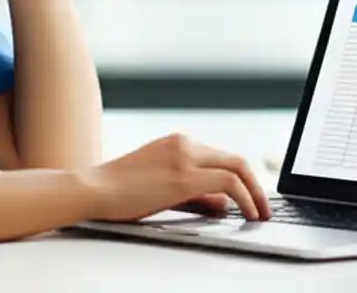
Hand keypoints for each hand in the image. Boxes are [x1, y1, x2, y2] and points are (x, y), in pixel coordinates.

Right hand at [81, 134, 272, 222]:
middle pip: (236, 159)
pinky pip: (227, 183)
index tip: (252, 196)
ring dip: (255, 192)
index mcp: (177, 143)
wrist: (92, 189)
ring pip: (237, 167)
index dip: (243, 177)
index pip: (221, 156)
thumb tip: (225, 204)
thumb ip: (196, 195)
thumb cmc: (119, 192)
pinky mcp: (183, 176)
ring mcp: (184, 157)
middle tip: (264, 207)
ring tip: (261, 214)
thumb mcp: (162, 189)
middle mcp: (184, 144)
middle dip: (256, 185)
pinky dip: (245, 197)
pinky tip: (248, 213)